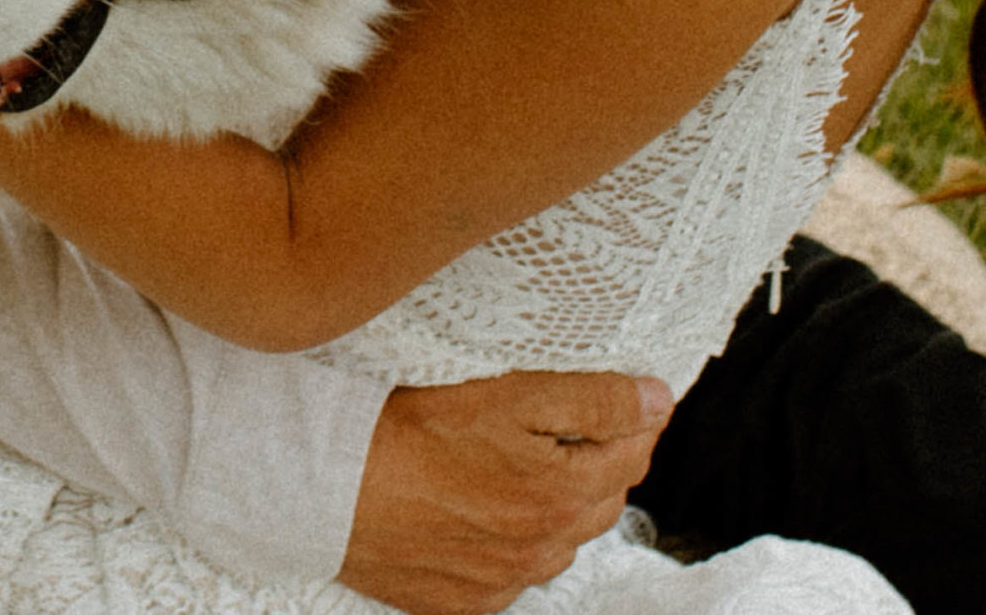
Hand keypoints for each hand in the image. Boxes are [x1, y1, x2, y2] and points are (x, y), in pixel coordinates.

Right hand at [335, 371, 672, 614]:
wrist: (327, 486)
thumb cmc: (410, 432)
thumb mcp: (510, 395)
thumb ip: (592, 401)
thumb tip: (658, 401)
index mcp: (564, 499)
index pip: (634, 452)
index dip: (630, 414)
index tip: (613, 390)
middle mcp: (542, 552)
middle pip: (600, 499)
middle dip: (593, 457)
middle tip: (553, 418)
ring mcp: (502, 583)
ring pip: (556, 538)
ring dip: (551, 500)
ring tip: (507, 458)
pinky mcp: (462, 601)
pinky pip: (508, 571)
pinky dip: (506, 539)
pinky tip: (473, 504)